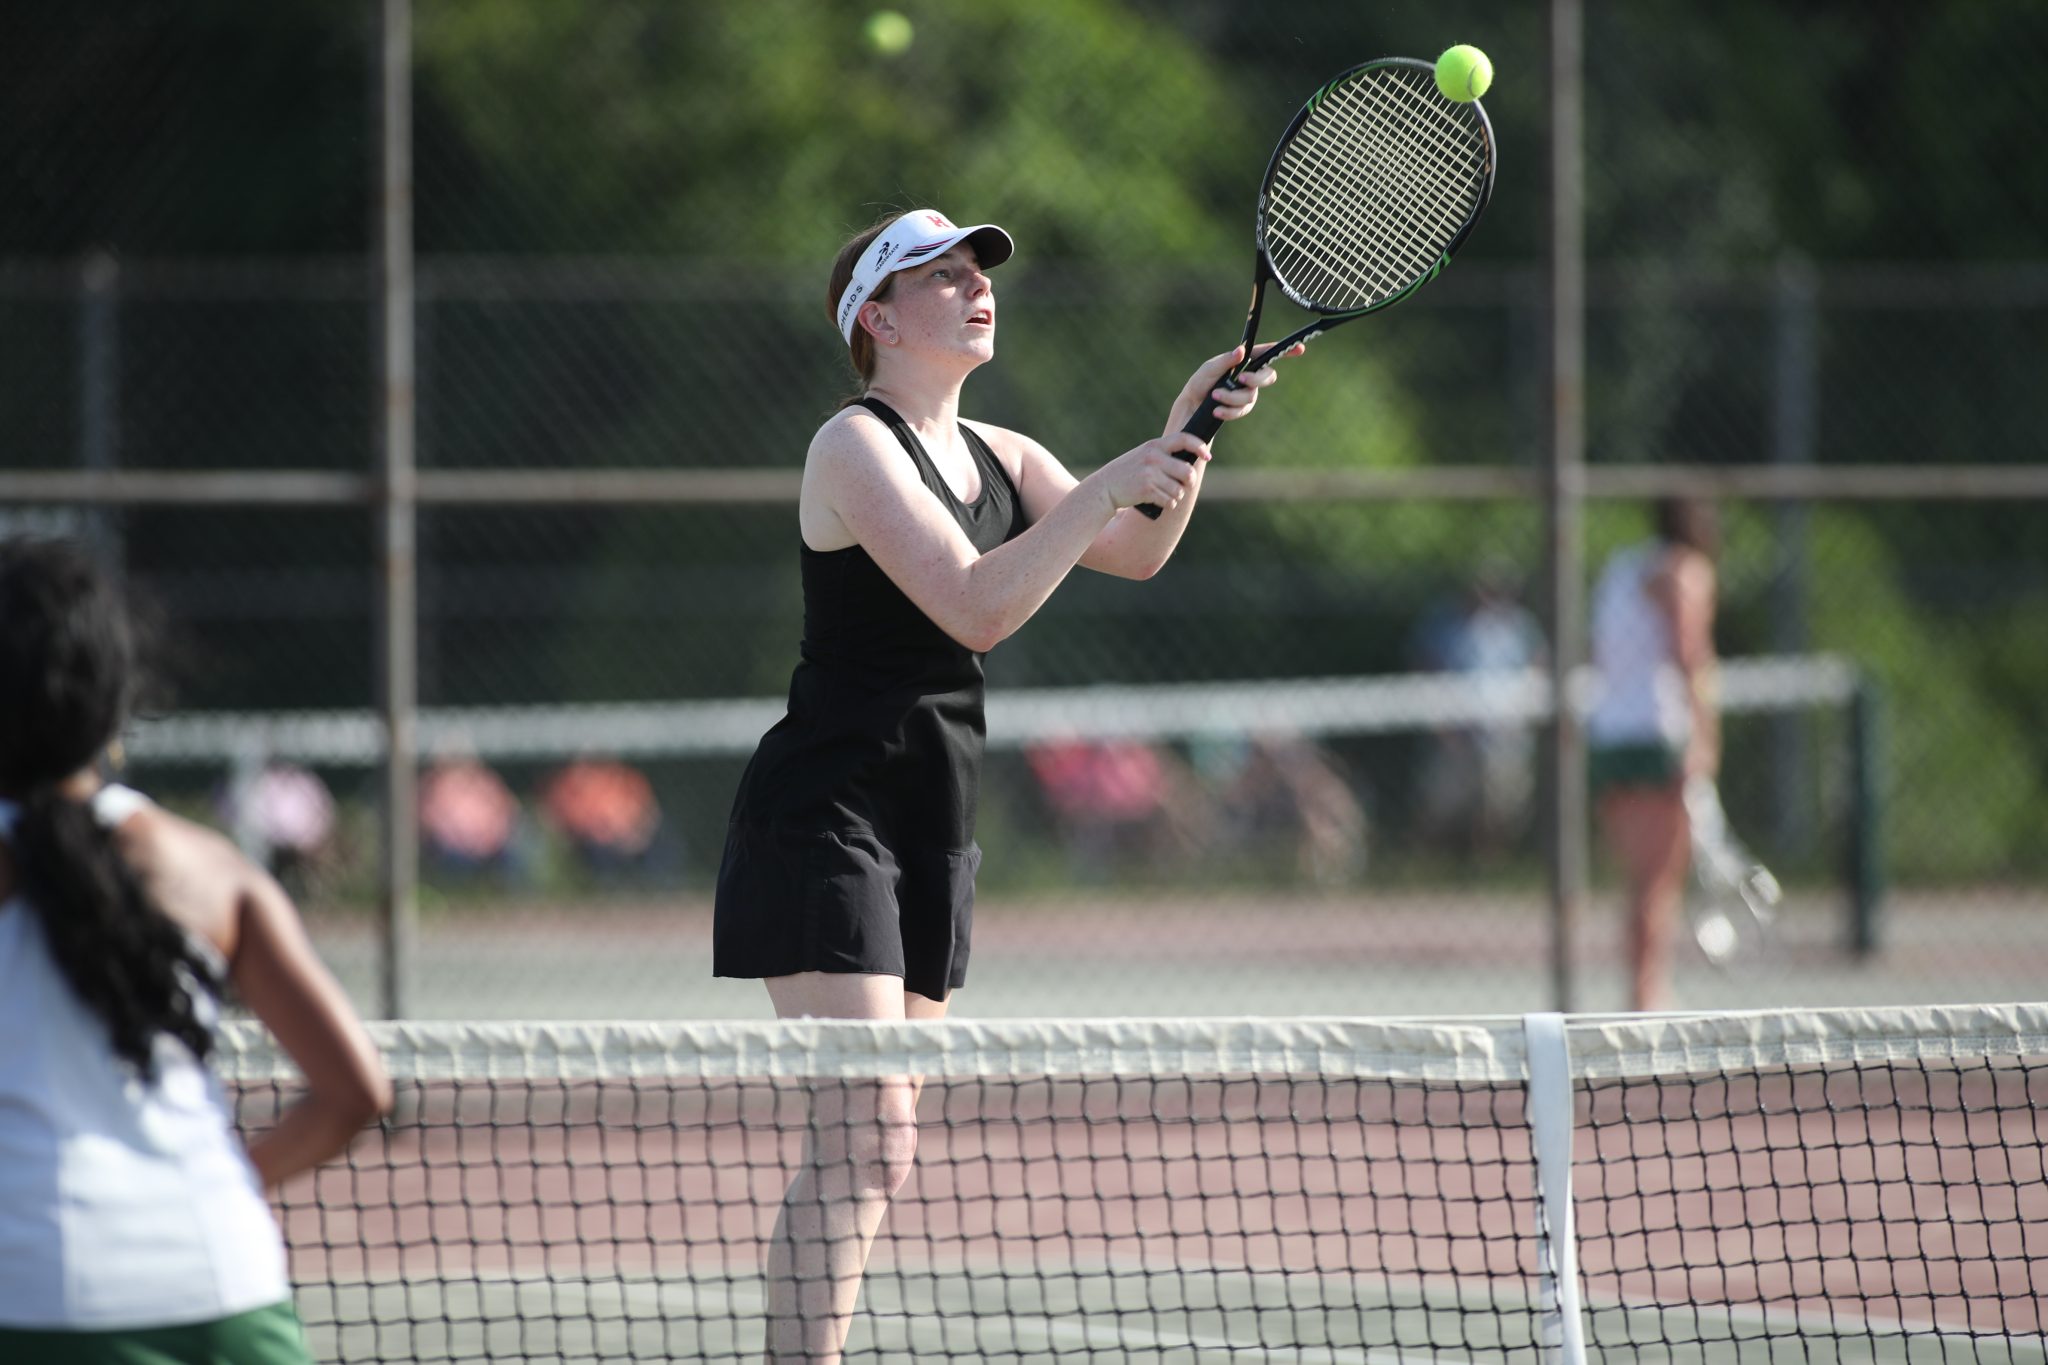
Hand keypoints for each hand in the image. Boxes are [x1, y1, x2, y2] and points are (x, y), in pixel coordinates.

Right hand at [1100, 431, 1211, 511]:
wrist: (1105, 487)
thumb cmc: (1129, 471)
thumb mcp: (1144, 455)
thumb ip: (1164, 454)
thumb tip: (1191, 463)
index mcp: (1155, 445)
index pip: (1184, 439)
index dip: (1199, 446)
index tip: (1207, 456)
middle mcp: (1153, 457)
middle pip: (1187, 471)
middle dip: (1189, 481)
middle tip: (1185, 484)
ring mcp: (1150, 474)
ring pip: (1179, 490)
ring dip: (1176, 495)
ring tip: (1165, 493)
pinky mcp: (1147, 490)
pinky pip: (1169, 501)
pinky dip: (1167, 504)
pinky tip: (1158, 501)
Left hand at [1165, 341, 1306, 432]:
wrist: (1192, 405)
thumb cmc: (1201, 381)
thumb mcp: (1209, 369)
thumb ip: (1226, 361)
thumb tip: (1241, 351)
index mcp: (1245, 361)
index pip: (1267, 353)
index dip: (1285, 351)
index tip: (1300, 349)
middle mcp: (1250, 376)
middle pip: (1268, 376)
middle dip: (1256, 379)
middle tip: (1240, 379)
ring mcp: (1248, 393)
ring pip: (1251, 396)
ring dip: (1232, 397)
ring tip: (1215, 396)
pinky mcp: (1242, 408)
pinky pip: (1241, 411)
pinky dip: (1229, 411)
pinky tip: (1217, 410)